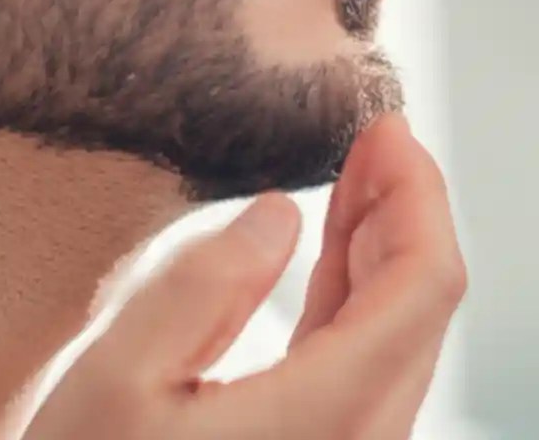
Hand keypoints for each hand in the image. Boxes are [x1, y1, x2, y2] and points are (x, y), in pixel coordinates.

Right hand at [23, 115, 465, 439]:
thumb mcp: (115, 383)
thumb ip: (201, 288)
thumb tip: (281, 215)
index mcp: (325, 416)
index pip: (423, 285)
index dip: (418, 194)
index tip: (388, 128)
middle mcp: (360, 439)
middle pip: (423, 304)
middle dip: (407, 207)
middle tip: (374, 135)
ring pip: (398, 332)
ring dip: (383, 244)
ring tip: (356, 172)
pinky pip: (364, 361)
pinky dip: (356, 292)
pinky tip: (330, 247)